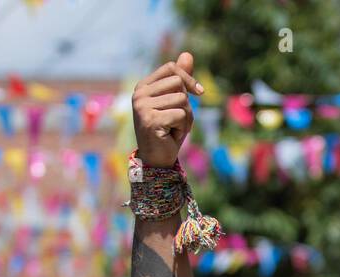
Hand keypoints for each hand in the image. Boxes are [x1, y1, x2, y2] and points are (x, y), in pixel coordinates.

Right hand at [131, 52, 202, 167]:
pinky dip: (183, 127)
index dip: (188, 77)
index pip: (171, 68)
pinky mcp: (150, 120)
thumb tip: (188, 54)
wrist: (157, 159)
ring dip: (186, 118)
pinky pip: (181, 115)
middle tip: (178, 119)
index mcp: (143, 86)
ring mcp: (143, 107)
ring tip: (174, 129)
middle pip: (178, 83)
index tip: (199, 92)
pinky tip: (171, 136)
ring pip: (182, 100)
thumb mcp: (176, 103)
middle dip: (187, 103)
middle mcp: (139, 94)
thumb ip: (181, 79)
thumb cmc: (168, 130)